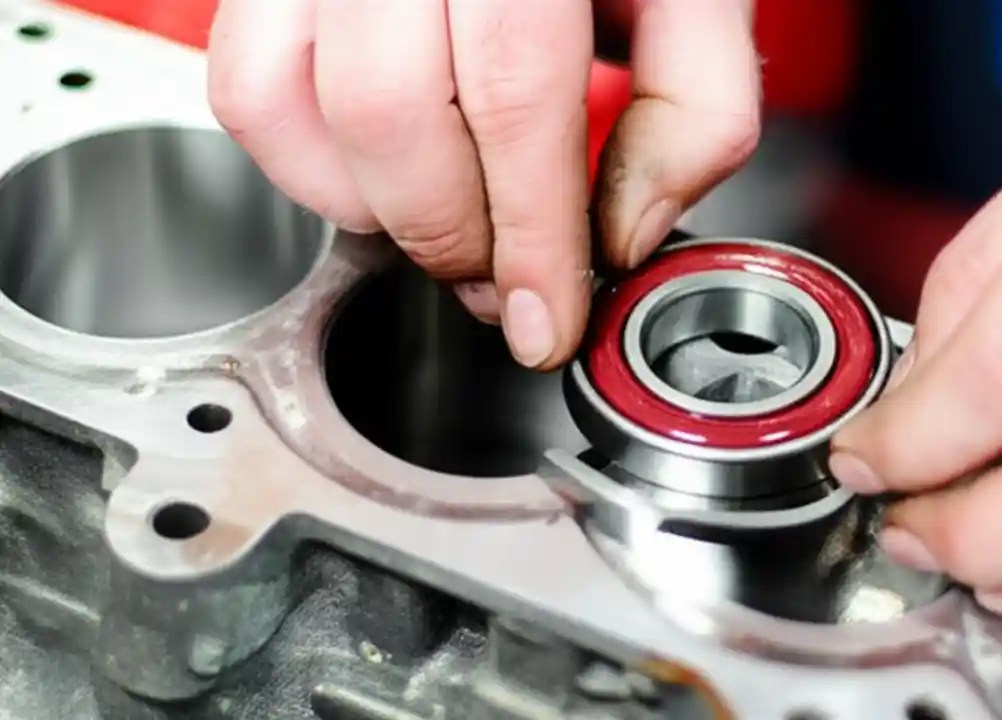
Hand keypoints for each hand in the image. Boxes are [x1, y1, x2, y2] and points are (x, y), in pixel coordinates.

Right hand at [207, 0, 759, 367]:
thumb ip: (695, 105)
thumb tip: (621, 232)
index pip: (513, 92)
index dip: (531, 231)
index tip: (548, 318)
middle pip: (389, 113)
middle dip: (453, 234)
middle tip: (507, 275)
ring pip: (292, 104)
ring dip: (376, 209)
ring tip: (452, 219)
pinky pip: (245, 86)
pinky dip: (309, 168)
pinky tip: (387, 174)